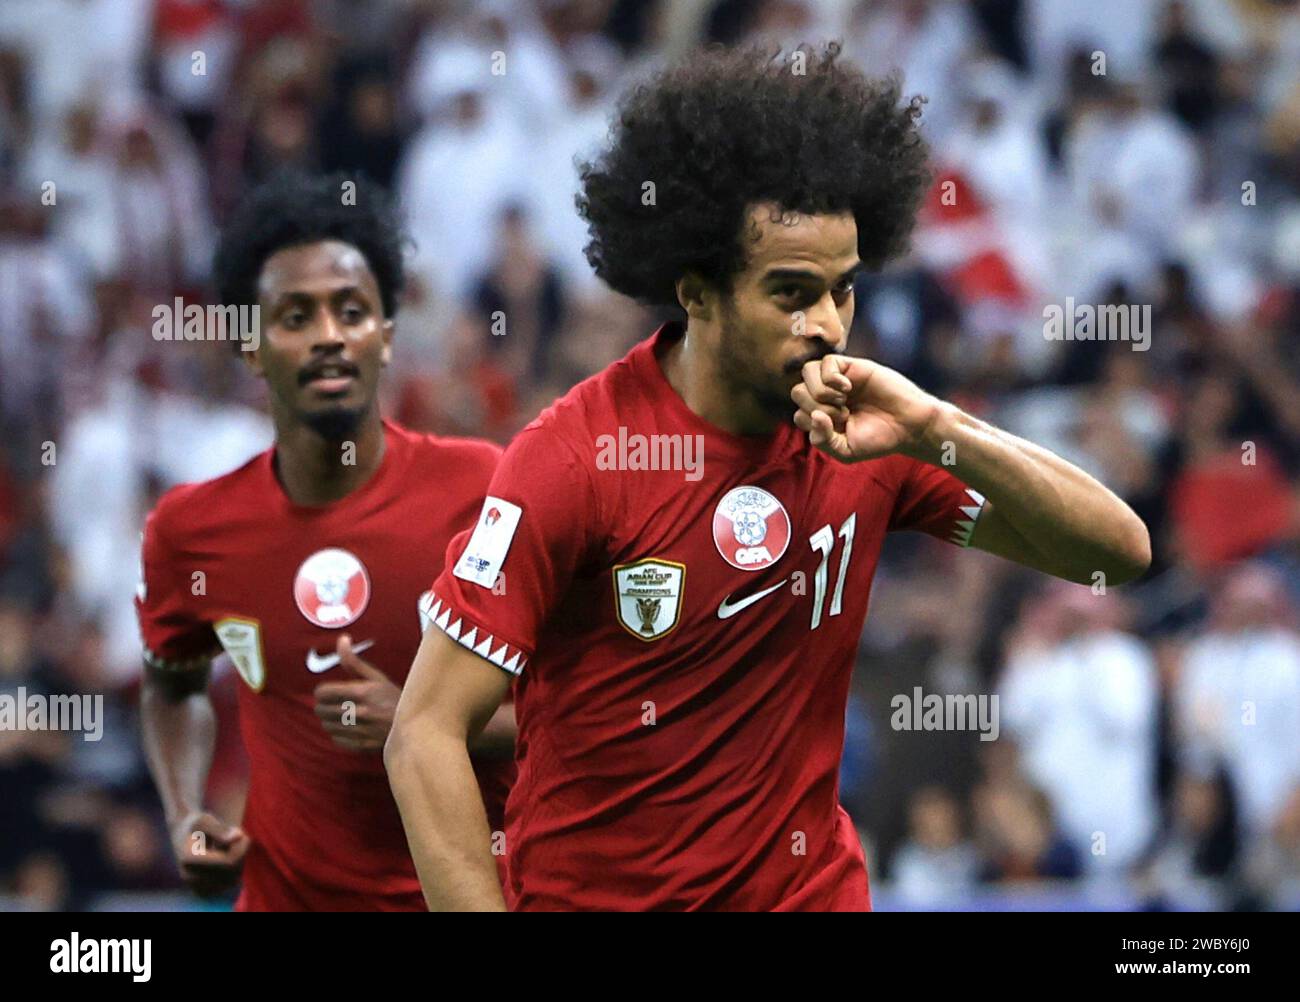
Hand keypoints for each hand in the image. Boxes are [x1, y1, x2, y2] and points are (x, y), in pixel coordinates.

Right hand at [169, 809, 249, 896]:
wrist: (181, 835)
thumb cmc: (195, 824)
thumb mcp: (205, 821)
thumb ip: (220, 829)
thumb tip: (237, 837)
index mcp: (190, 859)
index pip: (229, 861)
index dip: (241, 847)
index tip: (240, 832)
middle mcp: (189, 877)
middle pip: (232, 871)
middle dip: (240, 853)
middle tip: (237, 836)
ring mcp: (195, 887)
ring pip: (233, 880)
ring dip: (237, 862)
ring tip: (228, 847)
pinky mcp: (203, 892)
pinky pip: (228, 885)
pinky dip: (232, 872)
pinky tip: (225, 859)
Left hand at [313, 634, 400, 751]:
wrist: (415, 726)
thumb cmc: (395, 699)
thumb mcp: (377, 677)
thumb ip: (354, 661)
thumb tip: (342, 639)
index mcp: (363, 692)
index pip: (323, 692)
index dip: (322, 692)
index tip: (328, 692)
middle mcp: (361, 712)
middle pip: (321, 710)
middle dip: (324, 705)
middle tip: (333, 703)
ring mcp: (361, 731)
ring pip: (327, 725)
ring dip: (331, 720)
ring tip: (341, 715)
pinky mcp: (361, 745)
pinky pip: (336, 739)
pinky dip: (339, 734)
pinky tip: (349, 728)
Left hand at [791, 355, 943, 463]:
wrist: (908, 425)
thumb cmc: (879, 439)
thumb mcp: (845, 450)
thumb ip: (822, 439)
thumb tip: (812, 415)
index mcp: (823, 417)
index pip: (799, 414)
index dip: (812, 423)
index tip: (837, 428)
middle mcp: (827, 396)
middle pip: (797, 392)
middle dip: (814, 406)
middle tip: (842, 414)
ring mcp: (838, 379)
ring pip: (806, 372)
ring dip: (820, 390)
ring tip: (842, 400)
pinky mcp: (851, 366)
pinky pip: (825, 362)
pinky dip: (831, 377)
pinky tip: (848, 388)